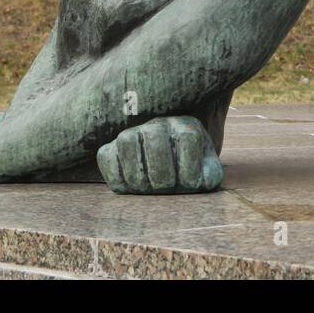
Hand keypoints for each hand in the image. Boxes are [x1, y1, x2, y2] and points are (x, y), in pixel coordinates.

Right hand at [96, 116, 223, 193]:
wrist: (172, 176)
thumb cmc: (192, 175)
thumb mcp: (207, 175)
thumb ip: (209, 175)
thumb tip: (196, 179)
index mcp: (186, 127)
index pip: (187, 135)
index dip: (189, 167)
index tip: (190, 183)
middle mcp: (159, 125)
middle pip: (154, 134)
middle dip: (161, 171)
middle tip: (165, 188)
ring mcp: (134, 134)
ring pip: (127, 140)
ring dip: (137, 173)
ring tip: (146, 188)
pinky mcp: (111, 149)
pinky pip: (105, 155)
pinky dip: (115, 174)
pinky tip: (129, 186)